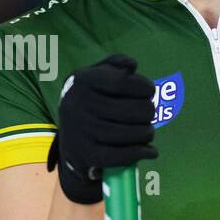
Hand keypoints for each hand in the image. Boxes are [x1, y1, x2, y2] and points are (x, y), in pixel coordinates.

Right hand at [47, 54, 158, 203]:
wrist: (69, 137)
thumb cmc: (92, 99)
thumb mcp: (96, 75)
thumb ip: (116, 63)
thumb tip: (131, 66)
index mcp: (81, 80)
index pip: (121, 82)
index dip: (143, 86)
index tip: (150, 91)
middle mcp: (77, 104)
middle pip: (130, 110)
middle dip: (148, 112)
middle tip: (148, 114)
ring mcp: (80, 131)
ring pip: (128, 133)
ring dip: (146, 133)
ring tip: (148, 131)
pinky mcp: (85, 154)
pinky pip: (119, 156)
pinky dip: (139, 154)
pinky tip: (150, 152)